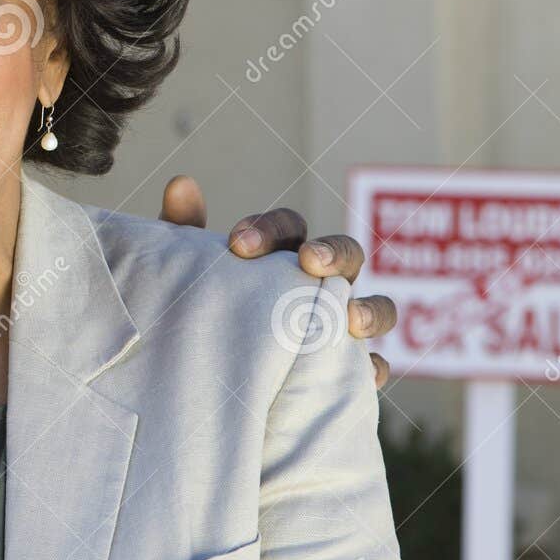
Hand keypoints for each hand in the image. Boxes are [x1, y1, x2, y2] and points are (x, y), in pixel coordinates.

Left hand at [158, 174, 397, 387]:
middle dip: (332, 252)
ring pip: (378, 307)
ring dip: (371, 308)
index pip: (288, 227)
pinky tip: (365, 373)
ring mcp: (342, 324)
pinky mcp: (347, 370)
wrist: (203, 374)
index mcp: (284, 254)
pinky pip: (373, 367)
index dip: (269, 229)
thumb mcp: (189, 275)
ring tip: (351, 319)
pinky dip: (374, 368)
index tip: (237, 244)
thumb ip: (184, 231)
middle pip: (346, 253)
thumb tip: (181, 185)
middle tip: (309, 260)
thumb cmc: (204, 310)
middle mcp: (322, 283)